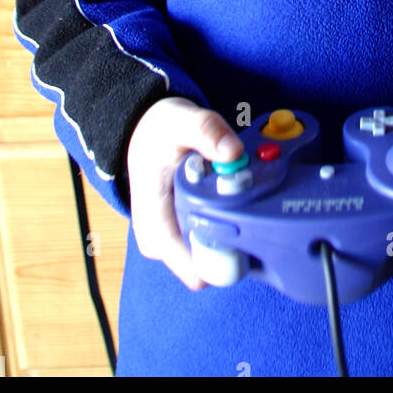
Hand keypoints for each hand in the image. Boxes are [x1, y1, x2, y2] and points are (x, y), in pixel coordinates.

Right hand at [125, 96, 244, 289]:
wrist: (143, 132)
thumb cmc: (158, 131)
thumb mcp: (180, 121)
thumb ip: (207, 132)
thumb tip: (234, 152)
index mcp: (157, 228)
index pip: (198, 272)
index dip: (230, 253)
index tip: (248, 219)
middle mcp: (162, 244)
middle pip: (213, 266)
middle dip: (238, 237)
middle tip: (249, 198)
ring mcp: (172, 242)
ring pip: (216, 254)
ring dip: (234, 227)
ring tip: (237, 191)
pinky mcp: (182, 234)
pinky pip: (212, 241)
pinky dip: (227, 222)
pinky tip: (230, 196)